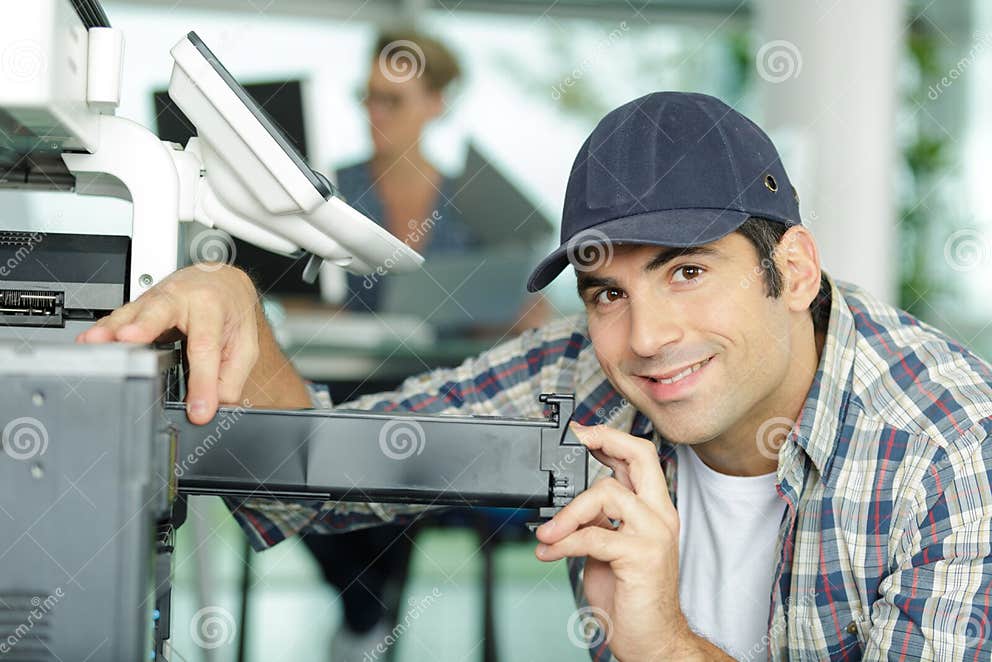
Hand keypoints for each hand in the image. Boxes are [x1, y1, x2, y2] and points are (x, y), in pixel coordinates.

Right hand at [75, 264, 260, 423]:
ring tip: (95, 345)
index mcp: (212, 307)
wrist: (221, 282)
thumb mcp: (244, 345)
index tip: (199, 410)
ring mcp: (155, 300)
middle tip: (131, 340)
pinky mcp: (137, 307)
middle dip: (144, 327)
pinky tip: (87, 343)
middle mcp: (181, 298)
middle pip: (160, 313)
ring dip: (112, 329)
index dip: (201, 382)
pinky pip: (117, 318)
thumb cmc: (231, 311)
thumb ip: (231, 377)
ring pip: (131, 313)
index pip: (205, 348)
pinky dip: (101, 331)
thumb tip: (217, 406)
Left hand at [534, 424, 695, 660]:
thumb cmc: (631, 596)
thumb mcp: (609, 548)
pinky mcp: (641, 556)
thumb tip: (568, 503)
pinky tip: (549, 552)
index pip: (639, 456)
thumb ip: (597, 520)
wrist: (652, 640)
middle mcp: (659, 516)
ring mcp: (653, 534)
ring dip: (567, 511)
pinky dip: (563, 542)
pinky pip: (593, 536)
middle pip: (639, 455)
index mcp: (653, 509)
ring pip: (607, 492)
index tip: (580, 432)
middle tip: (572, 444)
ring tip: (547, 533)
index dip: (609, 436)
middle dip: (602, 440)